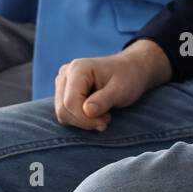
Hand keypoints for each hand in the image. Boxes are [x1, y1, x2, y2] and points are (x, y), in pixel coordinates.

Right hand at [53, 41, 170, 131]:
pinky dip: (79, 119)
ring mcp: (62, 82)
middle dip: (84, 121)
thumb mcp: (121, 89)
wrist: (129, 70)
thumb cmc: (127, 77)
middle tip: (106, 120)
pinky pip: (65, 112)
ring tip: (103, 115)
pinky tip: (95, 113)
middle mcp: (65, 73)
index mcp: (78, 69)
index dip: (85, 119)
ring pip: (62, 113)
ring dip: (82, 121)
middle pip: (63, 109)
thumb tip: (87, 111)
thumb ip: (104, 100)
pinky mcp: (64, 91)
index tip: (105, 123)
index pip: (70, 103)